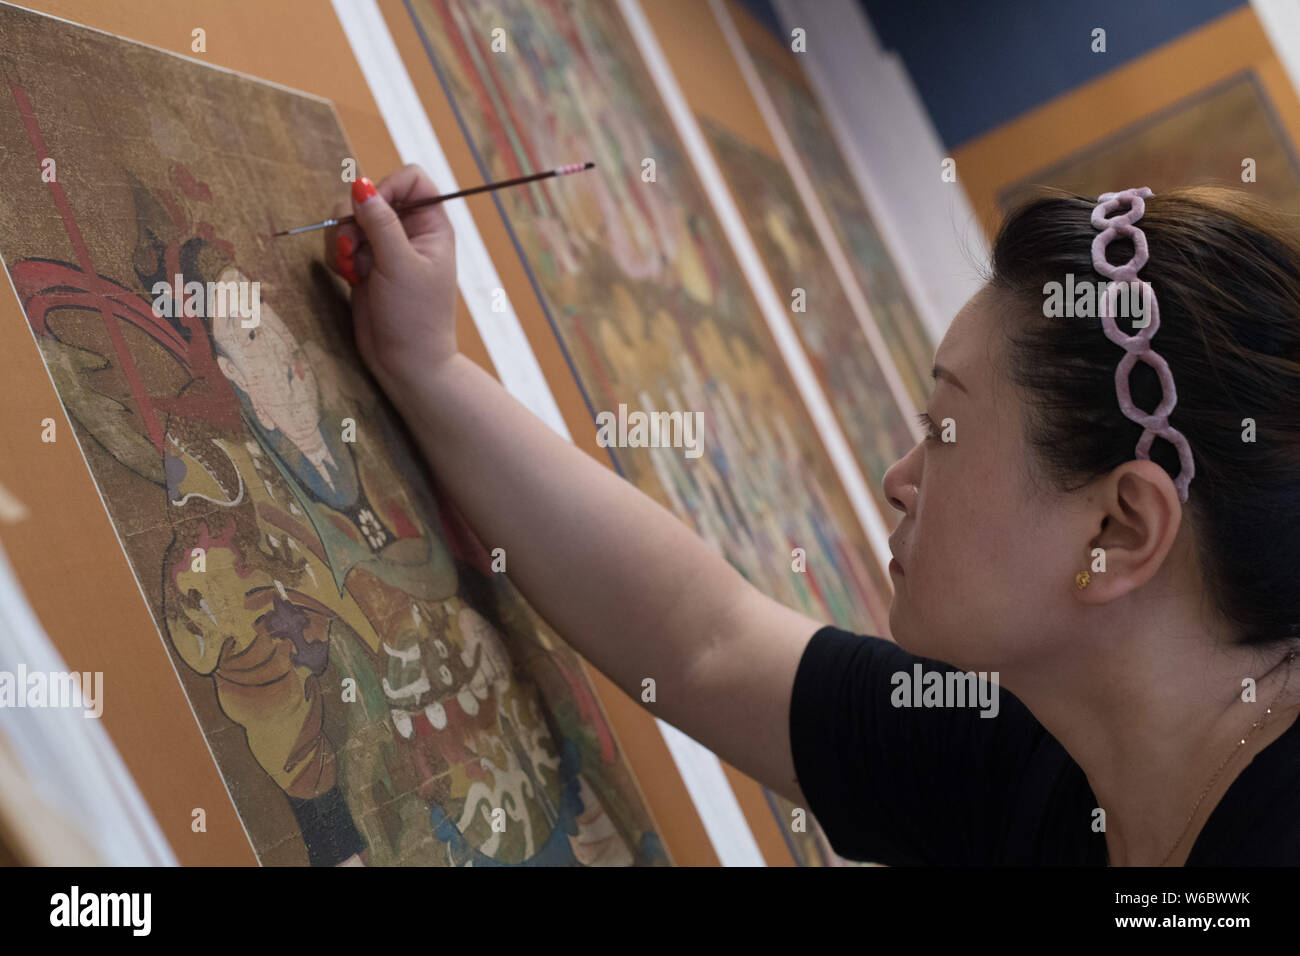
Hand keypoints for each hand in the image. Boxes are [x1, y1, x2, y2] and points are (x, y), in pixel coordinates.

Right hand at [324, 165, 457, 394]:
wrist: (405, 362)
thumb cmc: (415, 317)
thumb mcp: (400, 265)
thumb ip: (380, 223)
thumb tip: (360, 184)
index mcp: (432, 225)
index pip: (410, 179)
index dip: (387, 186)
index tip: (372, 209)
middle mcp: (409, 231)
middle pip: (372, 195)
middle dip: (354, 218)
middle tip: (353, 248)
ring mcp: (384, 247)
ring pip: (350, 217)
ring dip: (342, 239)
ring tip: (352, 268)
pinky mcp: (364, 263)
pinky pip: (340, 241)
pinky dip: (337, 255)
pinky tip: (349, 277)